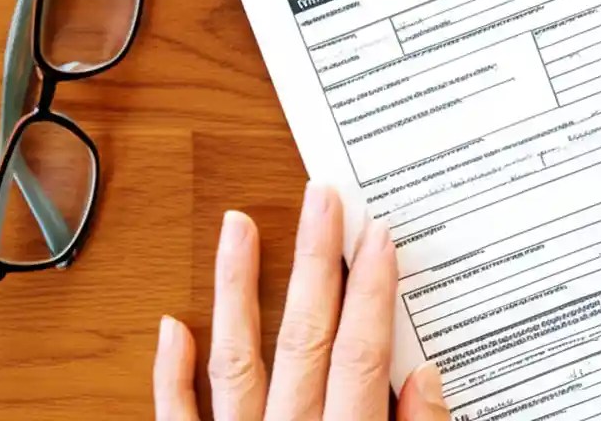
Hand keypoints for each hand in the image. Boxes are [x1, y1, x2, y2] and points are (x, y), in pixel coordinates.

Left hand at [152, 188, 447, 420]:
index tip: (376, 236)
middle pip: (305, 338)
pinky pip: (181, 416)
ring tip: (238, 227)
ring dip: (239, 288)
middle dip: (315, 262)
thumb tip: (426, 379)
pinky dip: (174, 372)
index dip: (371, 291)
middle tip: (320, 200)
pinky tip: (174, 325)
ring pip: (238, 360)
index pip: (360, 355)